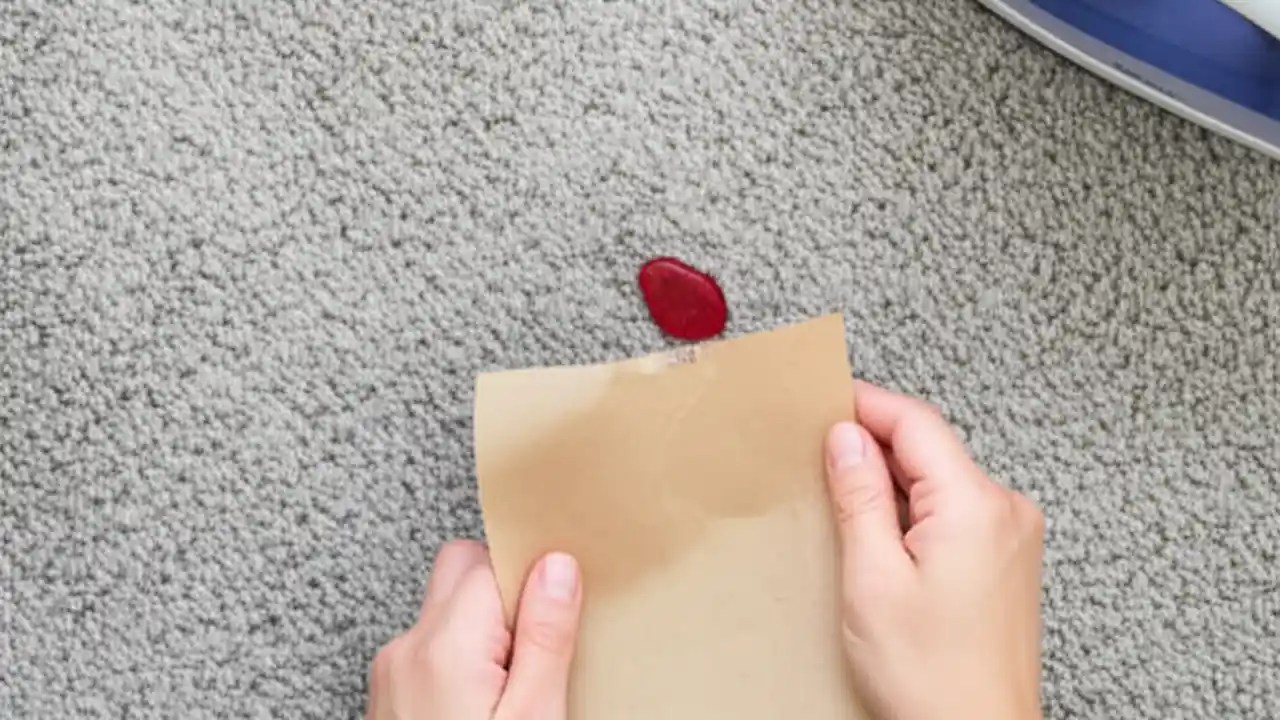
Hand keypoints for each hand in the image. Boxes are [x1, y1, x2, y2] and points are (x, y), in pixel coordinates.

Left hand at [365, 541, 582, 719]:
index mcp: (446, 645)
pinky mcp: (389, 694)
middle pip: (460, 571)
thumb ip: (545, 637)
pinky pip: (430, 648)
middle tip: (535, 647)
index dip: (534, 580)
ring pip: (447, 611)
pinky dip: (461, 659)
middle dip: (503, 593)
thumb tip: (557, 566)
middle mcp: (409, 648)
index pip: (493, 561)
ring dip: (483, 630)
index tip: (558, 611)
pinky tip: (485, 700)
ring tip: (514, 685)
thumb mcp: (533, 716)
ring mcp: (392, 672)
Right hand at [825, 381, 1044, 719]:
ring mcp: (1012, 536)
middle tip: (816, 453)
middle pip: (930, 448)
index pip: (916, 422)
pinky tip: (880, 535)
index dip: (865, 403)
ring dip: (891, 480)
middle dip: (873, 444)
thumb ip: (860, 496)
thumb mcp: (873, 579)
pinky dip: (914, 509)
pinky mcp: (1007, 560)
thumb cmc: (931, 679)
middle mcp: (1005, 510)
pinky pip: (955, 510)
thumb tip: (846, 437)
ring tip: (841, 501)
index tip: (824, 400)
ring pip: (941, 479)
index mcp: (975, 505)